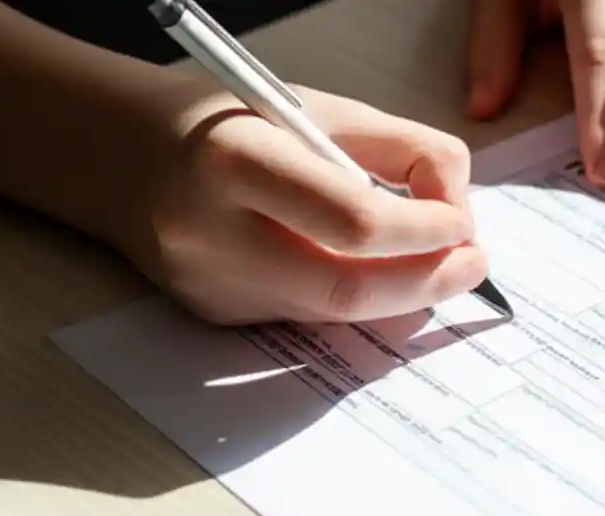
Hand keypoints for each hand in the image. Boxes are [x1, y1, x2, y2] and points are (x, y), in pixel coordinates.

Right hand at [128, 82, 485, 325]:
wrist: (129, 159)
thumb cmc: (236, 122)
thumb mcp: (320, 109)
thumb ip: (402, 150)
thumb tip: (458, 207)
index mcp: (234, 160)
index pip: (353, 222)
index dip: (424, 231)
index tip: (464, 222)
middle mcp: (213, 236)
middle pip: (348, 291)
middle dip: (429, 282)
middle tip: (475, 264)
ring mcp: (213, 289)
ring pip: (336, 314)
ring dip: (405, 294)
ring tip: (442, 264)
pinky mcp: (220, 318)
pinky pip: (312, 316)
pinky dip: (363, 297)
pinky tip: (383, 272)